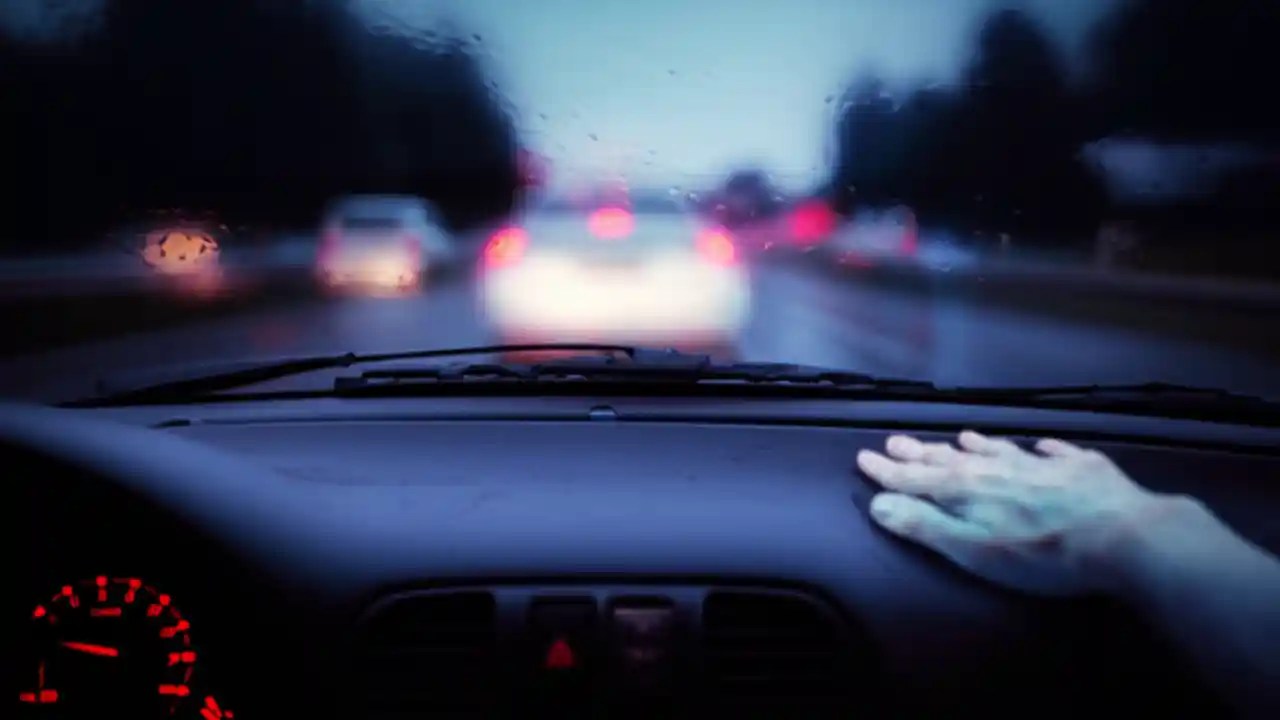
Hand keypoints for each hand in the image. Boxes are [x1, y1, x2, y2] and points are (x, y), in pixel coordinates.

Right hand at [857, 431, 1175, 595]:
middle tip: (897, 441)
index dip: (889, 471)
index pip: (918, 477)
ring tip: (960, 437)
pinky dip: (1042, 449)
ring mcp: (1042, 464)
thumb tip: (879, 504)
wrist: (1127, 536)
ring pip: (999, 449)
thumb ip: (927, 527)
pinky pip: (1054, 453)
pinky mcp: (1083, 468)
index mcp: (969, 490)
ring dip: (976, 445)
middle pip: (952, 458)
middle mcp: (999, 468)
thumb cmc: (1044, 555)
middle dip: (921, 452)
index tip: (864, 458)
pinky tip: (1042, 446)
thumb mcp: (975, 551)